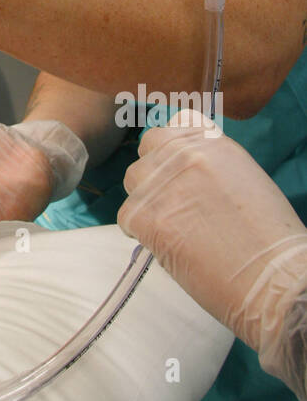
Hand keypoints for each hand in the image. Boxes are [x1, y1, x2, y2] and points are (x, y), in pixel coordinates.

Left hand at [119, 110, 306, 400]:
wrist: (272, 277)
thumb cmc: (268, 236)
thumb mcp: (245, 178)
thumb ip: (212, 165)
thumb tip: (186, 172)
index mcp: (213, 141)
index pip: (179, 122)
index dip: (176, 146)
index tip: (179, 166)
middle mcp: (183, 153)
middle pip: (148, 148)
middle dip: (156, 170)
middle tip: (172, 200)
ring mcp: (161, 182)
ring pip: (132, 181)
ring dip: (146, 199)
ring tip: (172, 226)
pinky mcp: (145, 216)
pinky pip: (127, 216)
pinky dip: (140, 232)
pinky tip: (165, 245)